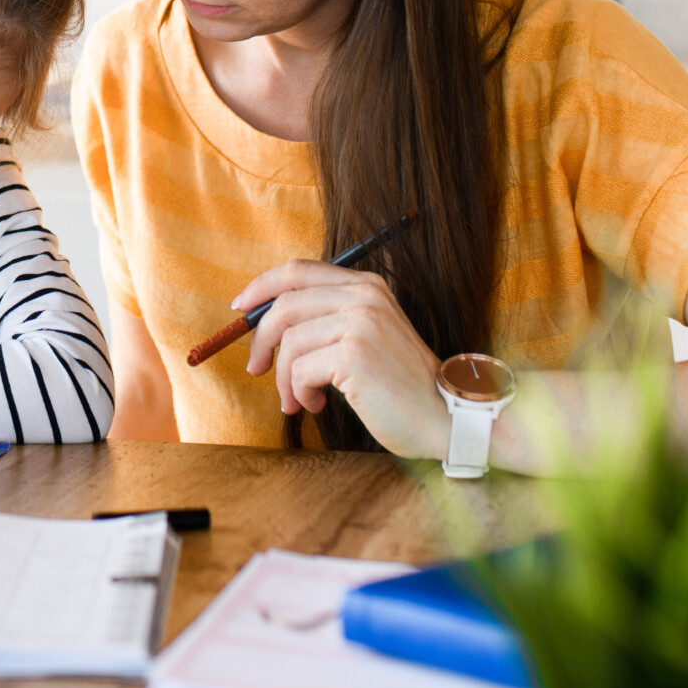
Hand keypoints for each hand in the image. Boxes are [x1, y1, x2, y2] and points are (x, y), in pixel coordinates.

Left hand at [236, 261, 447, 458]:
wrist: (446, 417)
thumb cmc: (401, 386)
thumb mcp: (368, 336)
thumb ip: (329, 320)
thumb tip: (265, 321)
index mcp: (366, 286)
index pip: (298, 270)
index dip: (262, 286)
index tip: (240, 308)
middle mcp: (363, 297)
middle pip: (284, 304)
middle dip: (260, 340)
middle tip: (256, 368)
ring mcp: (360, 323)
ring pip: (289, 342)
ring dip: (283, 379)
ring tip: (298, 400)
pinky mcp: (354, 354)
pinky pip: (299, 370)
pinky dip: (298, 393)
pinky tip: (316, 405)